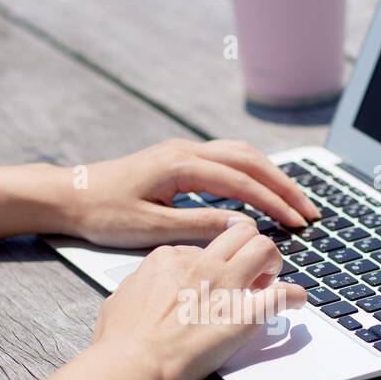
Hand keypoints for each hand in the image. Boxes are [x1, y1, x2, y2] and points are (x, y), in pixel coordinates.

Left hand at [62, 138, 319, 247]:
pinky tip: (261, 191)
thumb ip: (198, 226)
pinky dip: (252, 173)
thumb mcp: (151, 228)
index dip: (275, 203)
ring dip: (271, 176)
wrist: (70, 194)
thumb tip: (240, 228)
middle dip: (285, 186)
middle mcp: (186, 150)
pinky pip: (226, 160)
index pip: (243, 182)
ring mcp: (182, 151)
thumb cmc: (104, 213)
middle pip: (250, 160)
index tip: (299, 223)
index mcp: (181, 164)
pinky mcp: (177, 159)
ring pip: (240, 155)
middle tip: (310, 211)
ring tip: (294, 201)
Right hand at [92, 220, 306, 379]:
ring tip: (270, 280)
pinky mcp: (243, 315)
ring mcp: (224, 286)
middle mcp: (201, 264)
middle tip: (251, 269)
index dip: (212, 260)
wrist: (132, 363)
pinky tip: (296, 301)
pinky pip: (283, 294)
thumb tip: (147, 287)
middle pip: (239, 233)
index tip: (214, 277)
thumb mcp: (121, 297)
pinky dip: (295, 296)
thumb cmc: (120, 340)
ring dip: (273, 262)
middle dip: (250, 246)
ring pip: (264, 248)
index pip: (202, 245)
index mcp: (170, 258)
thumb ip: (141, 285)